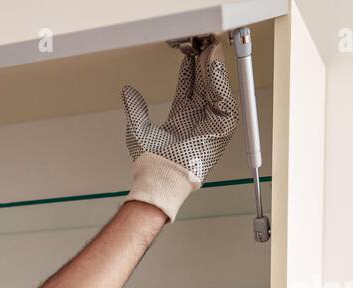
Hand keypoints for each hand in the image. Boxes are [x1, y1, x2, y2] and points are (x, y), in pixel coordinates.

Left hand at [120, 36, 238, 220]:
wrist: (160, 176)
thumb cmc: (151, 163)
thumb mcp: (138, 129)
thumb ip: (135, 108)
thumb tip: (128, 91)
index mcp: (181, 121)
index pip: (189, 88)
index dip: (189, 70)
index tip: (188, 53)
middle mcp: (197, 121)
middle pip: (203, 86)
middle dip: (203, 64)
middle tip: (202, 45)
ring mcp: (210, 124)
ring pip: (214, 89)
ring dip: (213, 68)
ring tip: (209, 50)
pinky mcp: (222, 129)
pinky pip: (224, 99)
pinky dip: (220, 81)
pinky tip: (213, 66)